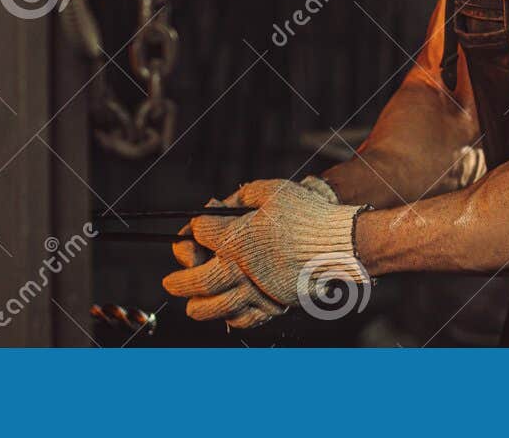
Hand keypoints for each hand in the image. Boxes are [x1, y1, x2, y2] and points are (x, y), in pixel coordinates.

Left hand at [162, 178, 368, 320]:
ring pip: (217, 306)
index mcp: (236, 238)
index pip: (200, 233)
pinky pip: (246, 318)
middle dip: (180, 280)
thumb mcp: (270, 191)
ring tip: (190, 307)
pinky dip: (232, 318)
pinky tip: (226, 315)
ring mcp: (257, 290)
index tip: (196, 228)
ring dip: (198, 307)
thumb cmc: (305, 213)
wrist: (339, 243)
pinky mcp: (274, 304)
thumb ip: (241, 197)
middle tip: (169, 283)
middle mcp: (241, 268)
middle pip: (198, 279)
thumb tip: (219, 205)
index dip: (194, 228)